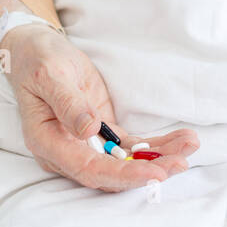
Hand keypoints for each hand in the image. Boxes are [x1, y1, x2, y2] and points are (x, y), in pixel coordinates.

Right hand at [2, 24, 198, 190]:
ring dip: (159, 158)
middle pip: (110, 173)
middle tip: (181, 164)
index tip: (154, 173)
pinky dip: (155, 146)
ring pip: (125, 161)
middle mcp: (66, 152)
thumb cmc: (39, 62)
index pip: (88, 169)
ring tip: (189, 147)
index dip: (123, 174)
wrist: (37, 52)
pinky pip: (130, 146)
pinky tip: (180, 141)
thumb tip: (88, 129)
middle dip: (148, 170)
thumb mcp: (50, 75)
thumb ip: (67, 103)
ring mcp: (85, 146)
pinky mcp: (101, 134)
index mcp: (48, 142)